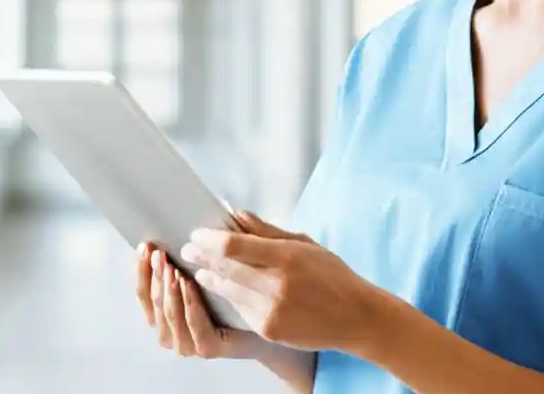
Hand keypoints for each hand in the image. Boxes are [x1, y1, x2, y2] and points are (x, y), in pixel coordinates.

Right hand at [133, 241, 266, 359]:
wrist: (267, 325)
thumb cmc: (232, 297)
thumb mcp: (205, 272)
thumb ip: (185, 259)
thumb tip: (168, 232)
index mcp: (164, 314)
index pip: (143, 292)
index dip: (141, 269)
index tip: (145, 246)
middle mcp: (170, 331)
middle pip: (153, 302)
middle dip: (154, 275)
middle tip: (158, 253)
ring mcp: (187, 342)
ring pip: (170, 314)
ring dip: (168, 289)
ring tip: (171, 267)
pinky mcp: (208, 347)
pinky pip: (193, 324)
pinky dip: (188, 304)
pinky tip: (188, 284)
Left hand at [180, 211, 380, 351]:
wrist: (355, 317)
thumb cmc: (331, 275)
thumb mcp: (304, 244)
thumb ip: (267, 231)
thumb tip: (237, 214)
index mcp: (286, 257)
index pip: (233, 246)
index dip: (208, 239)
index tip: (197, 233)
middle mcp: (276, 285)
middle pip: (224, 267)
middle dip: (200, 256)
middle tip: (187, 249)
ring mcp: (271, 310)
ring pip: (227, 290)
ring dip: (209, 277)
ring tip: (199, 268)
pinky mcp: (268, 329)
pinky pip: (240, 308)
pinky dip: (229, 295)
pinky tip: (223, 287)